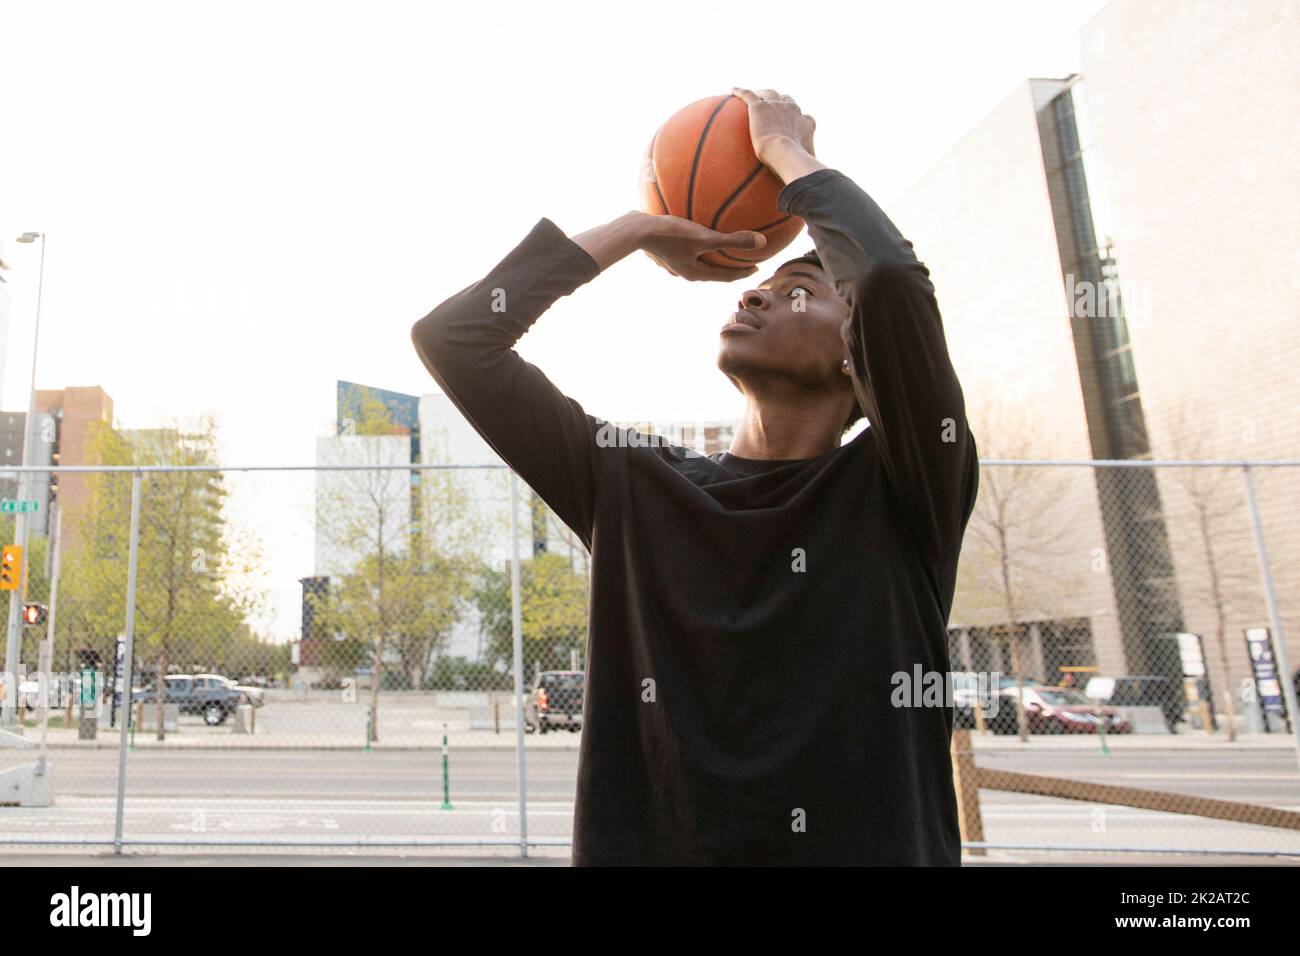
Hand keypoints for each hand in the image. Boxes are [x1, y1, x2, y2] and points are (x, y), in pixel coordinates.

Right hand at [639, 214, 765, 281]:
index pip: (726, 276)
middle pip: (713, 269)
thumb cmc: (670, 235)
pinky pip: (689, 246)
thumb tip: (762, 243)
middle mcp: (684, 270)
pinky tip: (700, 225)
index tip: (757, 267)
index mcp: (695, 273)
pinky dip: (699, 241)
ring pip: (699, 258)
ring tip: (724, 242)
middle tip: (745, 256)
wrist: (636, 229)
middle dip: (729, 263)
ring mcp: (674, 259)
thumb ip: (733, 241)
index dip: (743, 272)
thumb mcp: (705, 237)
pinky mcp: (666, 247)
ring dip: (713, 253)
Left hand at [730, 87, 815, 165]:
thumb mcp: (805, 168)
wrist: (783, 152)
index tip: (789, 122)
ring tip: (755, 95)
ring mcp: (776, 105)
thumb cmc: (796, 165)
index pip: (800, 115)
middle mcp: (793, 109)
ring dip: (762, 93)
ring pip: (769, 93)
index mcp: (805, 122)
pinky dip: (740, 92)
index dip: (794, 117)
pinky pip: (748, 94)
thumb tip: (807, 190)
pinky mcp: (760, 106)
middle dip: (780, 101)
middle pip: (786, 100)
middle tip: (772, 106)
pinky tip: (731, 90)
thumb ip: (804, 171)